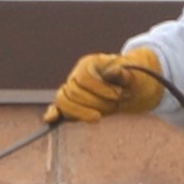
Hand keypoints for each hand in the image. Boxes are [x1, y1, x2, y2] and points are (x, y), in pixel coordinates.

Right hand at [49, 50, 168, 125]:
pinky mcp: (71, 105)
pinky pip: (58, 108)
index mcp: (88, 64)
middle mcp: (76, 76)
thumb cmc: (130, 79)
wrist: (129, 88)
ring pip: (64, 101)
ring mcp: (72, 91)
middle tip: (115, 105)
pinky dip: (54, 113)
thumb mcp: (131, 74)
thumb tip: (113, 72)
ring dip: (81, 112)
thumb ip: (122, 74)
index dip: (99, 89)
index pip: (84, 78)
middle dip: (94, 102)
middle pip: (74, 91)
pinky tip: (51, 120)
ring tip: (99, 116)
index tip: (118, 95)